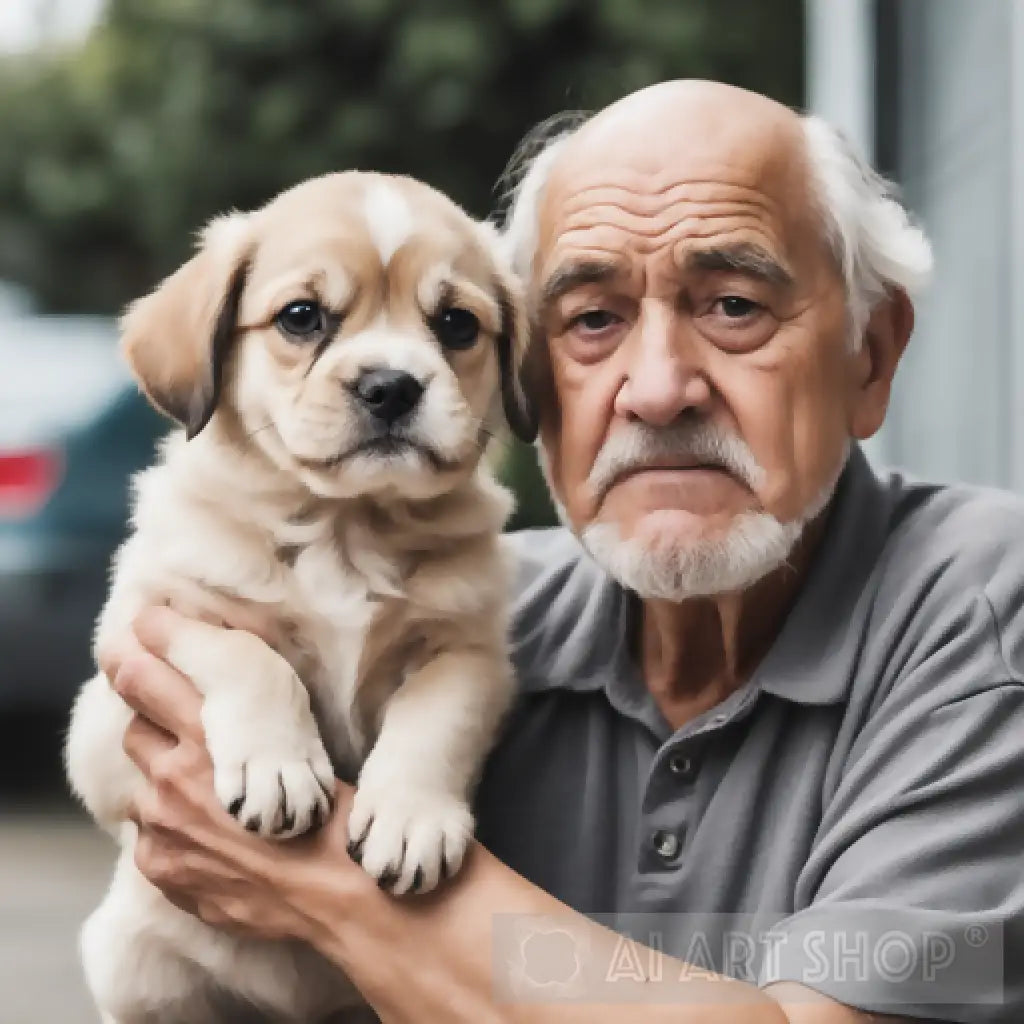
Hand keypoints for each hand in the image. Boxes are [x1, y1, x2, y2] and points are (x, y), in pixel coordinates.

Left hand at [110, 607, 354, 940]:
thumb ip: (244, 724)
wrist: (329, 890)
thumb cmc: (324, 810)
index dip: (136, 664)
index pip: (142, 679)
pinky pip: (147, 836)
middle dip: (156, 729)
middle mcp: (174, 774)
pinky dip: (170, 831)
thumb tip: (225, 701)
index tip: (139, 656)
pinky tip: (209, 838)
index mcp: (209, 733)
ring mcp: (162, 825)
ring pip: (141, 786)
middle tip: (189, 736)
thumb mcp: (293, 742)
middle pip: (135, 730)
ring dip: (164, 785)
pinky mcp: (160, 867)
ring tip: (205, 797)